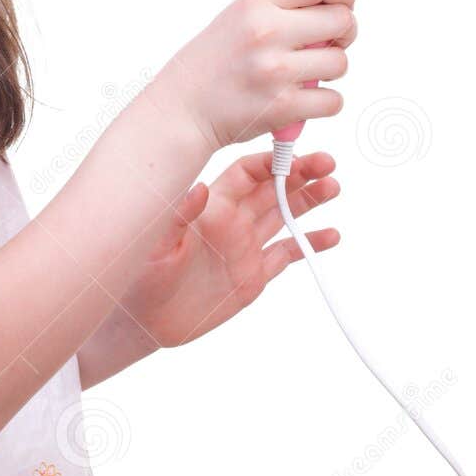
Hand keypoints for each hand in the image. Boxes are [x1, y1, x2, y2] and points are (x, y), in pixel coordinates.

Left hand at [116, 149, 341, 350]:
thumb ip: (179, 216)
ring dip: (308, 202)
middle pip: (272, 190)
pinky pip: (286, 255)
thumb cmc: (142, 276)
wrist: (145, 321)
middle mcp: (232, 222)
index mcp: (211, 207)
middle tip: (327, 164)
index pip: (246, 173)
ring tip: (333, 188)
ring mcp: (245, 248)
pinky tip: (330, 235)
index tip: (294, 154)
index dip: (271, 162)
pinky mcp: (253, 276)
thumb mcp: (156, 244)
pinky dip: (309, 244)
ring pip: (284, 216)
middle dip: (300, 174)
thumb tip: (199, 188)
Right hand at [160, 0, 358, 151]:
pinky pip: (334, 100)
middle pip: (343, 19)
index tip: (344, 1)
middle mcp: (267, 31)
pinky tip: (302, 97)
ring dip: (331, 69)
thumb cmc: (212, 63)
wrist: (183, 109)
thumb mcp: (238, 16)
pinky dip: (324, 101)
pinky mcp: (284, 106)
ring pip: (341, 62)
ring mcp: (277, 70)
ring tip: (306, 72)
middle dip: (344, 32)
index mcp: (255, 3)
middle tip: (328, 41)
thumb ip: (281, 3)